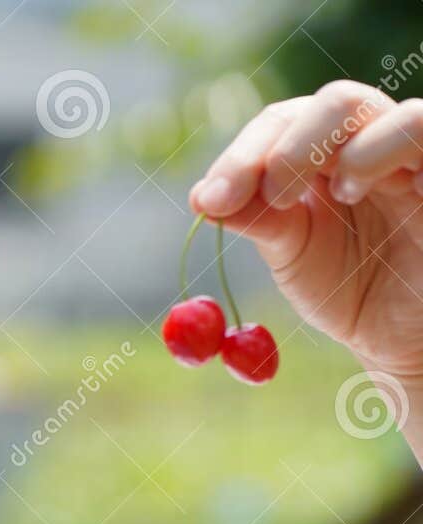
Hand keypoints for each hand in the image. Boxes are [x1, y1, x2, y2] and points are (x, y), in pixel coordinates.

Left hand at [190, 82, 422, 396]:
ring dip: (310, 146)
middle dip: (274, 148)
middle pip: (325, 103)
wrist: (403, 339)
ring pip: (361, 104)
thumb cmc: (351, 291)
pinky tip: (351, 190)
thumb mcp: (293, 255)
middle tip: (248, 199)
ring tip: (298, 199)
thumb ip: (258, 219)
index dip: (242, 155)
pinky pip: (418, 126)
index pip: (282, 123)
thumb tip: (201, 196)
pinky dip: (376, 148)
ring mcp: (409, 153)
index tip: (208, 201)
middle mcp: (369, 141)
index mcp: (327, 156)